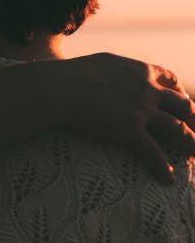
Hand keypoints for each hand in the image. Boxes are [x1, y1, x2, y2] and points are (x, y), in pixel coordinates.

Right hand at [59, 52, 194, 183]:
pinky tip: (168, 179)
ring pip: (178, 129)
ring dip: (190, 144)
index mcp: (139, 71)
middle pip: (183, 106)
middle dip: (193, 120)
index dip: (179, 92)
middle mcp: (147, 91)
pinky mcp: (130, 131)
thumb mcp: (100, 63)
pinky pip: (153, 153)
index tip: (181, 102)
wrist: (61, 86)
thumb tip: (109, 72)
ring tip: (194, 155)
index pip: (170, 80)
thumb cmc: (72, 73)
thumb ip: (114, 69)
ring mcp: (141, 112)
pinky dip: (162, 167)